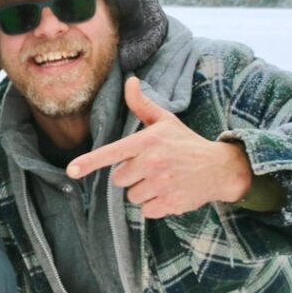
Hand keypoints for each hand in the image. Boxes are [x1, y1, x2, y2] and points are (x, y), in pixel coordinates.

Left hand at [65, 77, 252, 218]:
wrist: (220, 168)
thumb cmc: (186, 143)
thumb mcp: (165, 121)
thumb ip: (142, 105)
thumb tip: (129, 81)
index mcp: (148, 141)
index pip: (112, 152)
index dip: (89, 162)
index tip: (72, 170)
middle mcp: (153, 162)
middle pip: (118, 179)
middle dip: (131, 175)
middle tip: (152, 168)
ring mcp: (162, 184)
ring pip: (132, 196)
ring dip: (143, 191)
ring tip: (163, 180)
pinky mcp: (170, 203)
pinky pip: (146, 210)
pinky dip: (155, 206)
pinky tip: (169, 193)